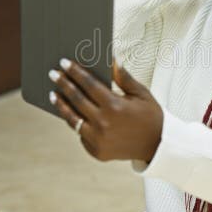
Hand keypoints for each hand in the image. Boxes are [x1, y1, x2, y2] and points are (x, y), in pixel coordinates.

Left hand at [48, 59, 162, 162]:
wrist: (157, 145)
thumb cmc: (150, 115)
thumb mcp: (141, 93)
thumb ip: (123, 77)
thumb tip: (112, 59)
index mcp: (115, 106)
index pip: (89, 84)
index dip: (75, 72)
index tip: (64, 63)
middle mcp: (104, 123)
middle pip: (76, 99)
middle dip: (63, 84)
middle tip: (53, 74)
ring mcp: (98, 139)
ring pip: (73, 119)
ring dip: (61, 105)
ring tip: (53, 94)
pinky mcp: (96, 151)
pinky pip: (80, 134)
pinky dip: (75, 122)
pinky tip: (70, 113)